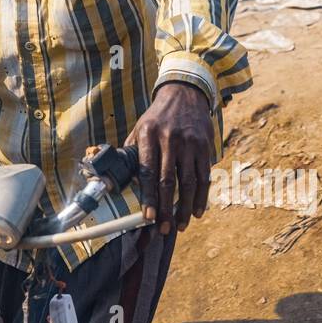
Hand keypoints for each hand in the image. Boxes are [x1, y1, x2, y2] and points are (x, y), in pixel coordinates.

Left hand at [125, 81, 213, 234]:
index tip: (148, 217)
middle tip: (164, 229)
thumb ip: (132, 152)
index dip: (148, 196)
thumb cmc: (157, 117)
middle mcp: (170, 139)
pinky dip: (201, 196)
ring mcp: (190, 143)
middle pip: (169, 181)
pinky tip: (197, 211)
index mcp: (149, 136)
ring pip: (189, 182)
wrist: (185, 93)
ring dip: (185, 207)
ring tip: (180, 225)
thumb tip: (116, 179)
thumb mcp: (140, 127)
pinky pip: (204, 176)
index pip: (147, 171)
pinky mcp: (205, 146)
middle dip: (166, 208)